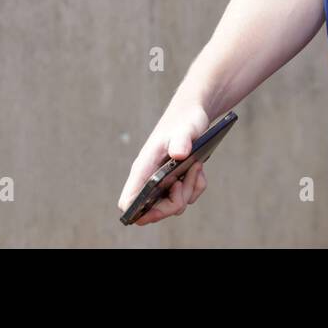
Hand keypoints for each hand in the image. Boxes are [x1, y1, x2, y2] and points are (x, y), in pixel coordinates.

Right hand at [117, 102, 210, 225]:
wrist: (192, 115)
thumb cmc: (184, 121)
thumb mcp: (185, 128)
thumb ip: (181, 140)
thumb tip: (179, 155)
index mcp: (143, 169)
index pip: (129, 200)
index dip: (137, 212)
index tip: (157, 207)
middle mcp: (150, 179)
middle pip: (154, 211)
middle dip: (174, 202)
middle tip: (182, 181)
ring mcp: (163, 182)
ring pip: (174, 205)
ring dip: (189, 190)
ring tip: (195, 166)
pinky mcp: (176, 181)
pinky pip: (187, 196)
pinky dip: (196, 186)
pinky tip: (198, 168)